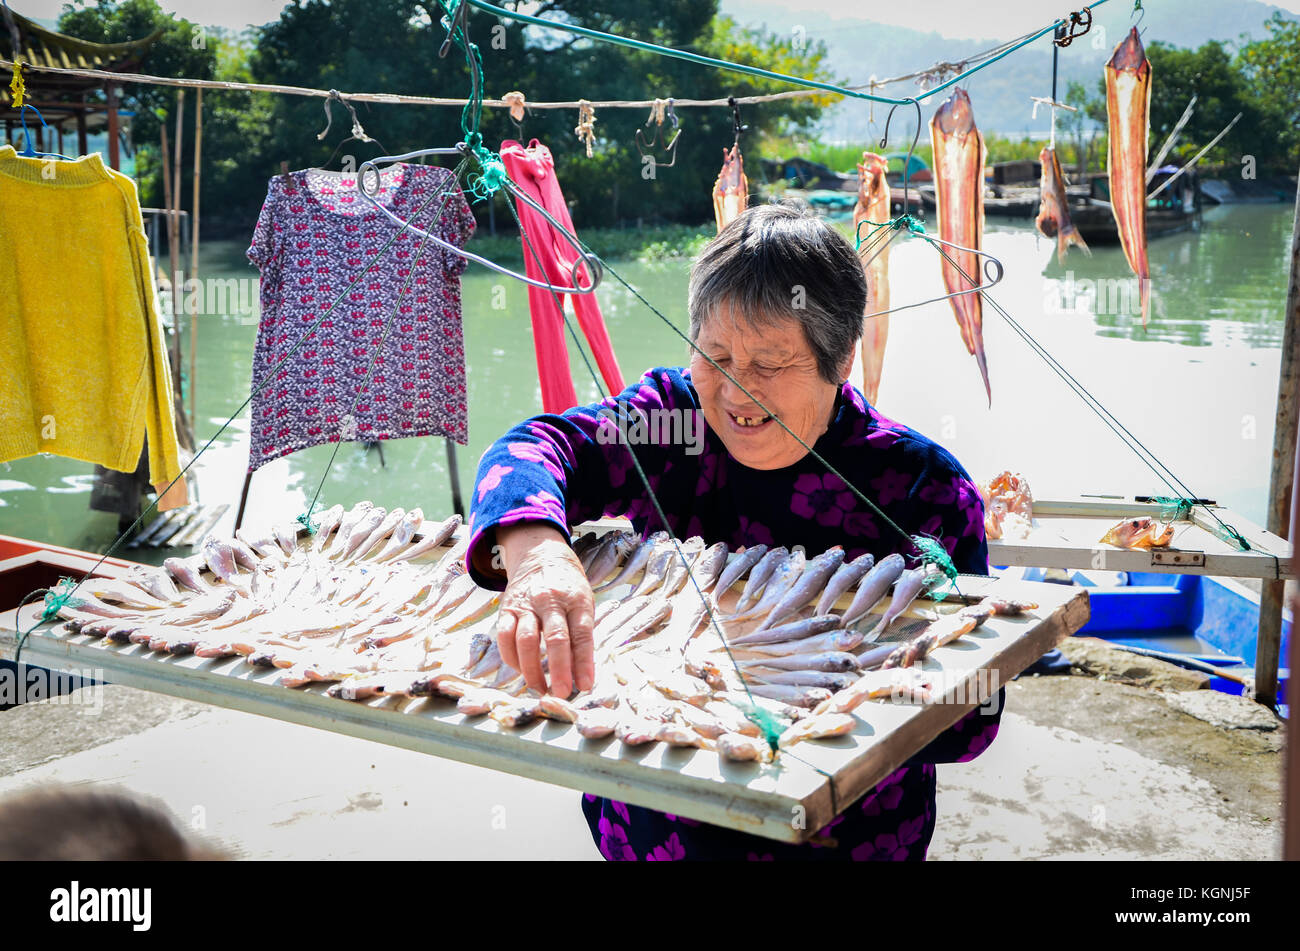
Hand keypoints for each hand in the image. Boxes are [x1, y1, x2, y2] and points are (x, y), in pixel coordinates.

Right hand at [492, 522, 595, 696]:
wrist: (540, 554)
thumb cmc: (568, 586)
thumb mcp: (583, 603)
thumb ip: (582, 636)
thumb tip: (582, 675)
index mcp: (576, 599)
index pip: (582, 634)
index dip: (584, 662)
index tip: (586, 686)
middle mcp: (551, 600)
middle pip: (555, 638)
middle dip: (559, 669)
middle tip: (562, 693)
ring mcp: (527, 604)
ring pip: (525, 640)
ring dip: (532, 669)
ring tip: (540, 688)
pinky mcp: (507, 608)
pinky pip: (504, 636)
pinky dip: (511, 658)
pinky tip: (520, 670)